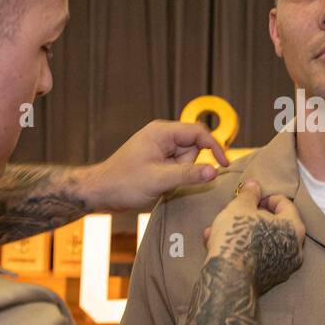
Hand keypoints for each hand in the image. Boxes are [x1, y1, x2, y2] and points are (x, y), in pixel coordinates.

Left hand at [81, 120, 231, 212]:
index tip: (224, 165)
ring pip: (186, 160)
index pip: (198, 133)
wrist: (100, 192)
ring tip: (159, 183)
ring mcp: (160, 148)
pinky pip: (177, 168)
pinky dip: (174, 178)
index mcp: (161, 132)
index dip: (214, 148)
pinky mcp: (158, 160)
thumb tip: (214, 172)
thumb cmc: (123, 183)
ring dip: (180, 175)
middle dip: (188, 167)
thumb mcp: (159, 180)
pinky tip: (158, 185)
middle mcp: (162, 136)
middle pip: (193, 148)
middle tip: (168, 179)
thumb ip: (188, 175)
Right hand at [204, 180, 305, 294]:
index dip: (266, 197)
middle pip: (275, 225)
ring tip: (219, 230)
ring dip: (243, 234)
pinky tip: (219, 246)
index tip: (250, 197)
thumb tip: (254, 185)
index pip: (284, 203)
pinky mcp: (269, 281)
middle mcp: (295, 249)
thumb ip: (249, 194)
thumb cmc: (237, 237)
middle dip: (252, 218)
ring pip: (263, 243)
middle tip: (235, 213)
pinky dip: (243, 251)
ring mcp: (284, 268)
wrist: (228, 280)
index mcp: (294, 227)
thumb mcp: (239, 207)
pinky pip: (257, 259)